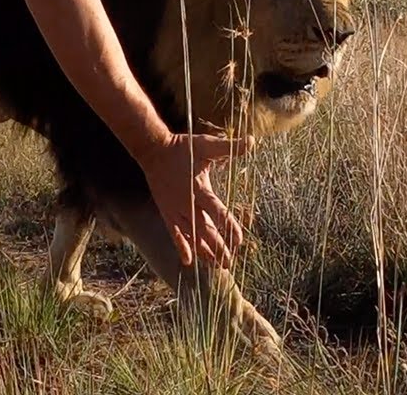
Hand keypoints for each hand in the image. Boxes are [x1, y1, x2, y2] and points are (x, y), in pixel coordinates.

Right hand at [137, 131, 250, 268]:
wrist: (154, 151)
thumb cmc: (182, 148)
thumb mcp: (206, 145)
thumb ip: (229, 147)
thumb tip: (252, 140)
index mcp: (200, 189)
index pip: (217, 212)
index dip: (228, 228)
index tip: (239, 241)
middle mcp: (187, 204)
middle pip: (205, 231)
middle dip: (218, 248)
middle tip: (229, 263)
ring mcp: (176, 210)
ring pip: (192, 236)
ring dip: (204, 251)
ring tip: (216, 265)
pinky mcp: (167, 212)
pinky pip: (175, 233)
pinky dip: (182, 247)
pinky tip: (188, 262)